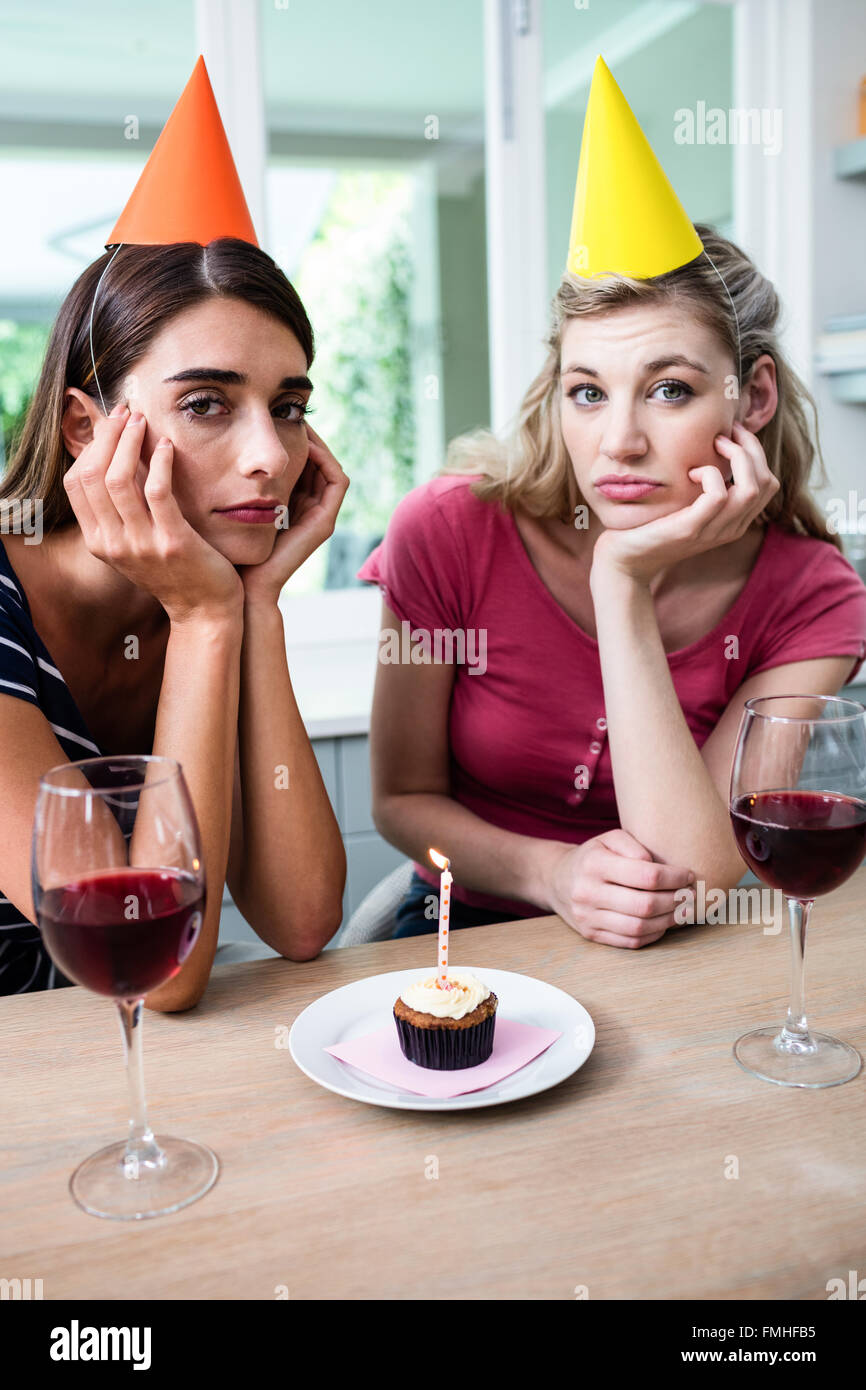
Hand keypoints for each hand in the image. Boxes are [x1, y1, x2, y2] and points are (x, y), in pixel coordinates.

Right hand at [63, 403, 243, 623]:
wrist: (205, 610)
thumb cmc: (175, 570)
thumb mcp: (136, 541)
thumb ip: (122, 508)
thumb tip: (117, 454)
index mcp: (98, 541)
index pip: (75, 482)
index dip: (91, 447)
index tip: (110, 424)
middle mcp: (113, 544)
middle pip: (92, 475)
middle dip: (108, 436)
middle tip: (127, 413)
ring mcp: (140, 545)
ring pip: (118, 479)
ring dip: (130, 442)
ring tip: (144, 422)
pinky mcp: (172, 542)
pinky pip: (157, 491)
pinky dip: (160, 462)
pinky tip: (168, 446)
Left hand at [238, 424, 349, 603]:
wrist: (241, 586)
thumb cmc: (225, 549)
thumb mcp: (223, 503)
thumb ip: (223, 479)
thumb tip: (209, 442)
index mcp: (288, 503)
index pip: (298, 460)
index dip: (288, 435)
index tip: (269, 414)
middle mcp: (308, 509)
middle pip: (315, 460)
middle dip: (303, 433)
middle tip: (286, 409)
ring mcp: (320, 516)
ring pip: (328, 465)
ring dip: (316, 440)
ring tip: (296, 419)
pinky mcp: (324, 523)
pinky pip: (337, 480)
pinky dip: (325, 458)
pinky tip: (303, 442)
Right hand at [543, 829, 694, 948]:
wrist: (556, 879)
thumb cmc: (593, 856)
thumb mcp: (609, 839)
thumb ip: (635, 846)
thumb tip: (660, 867)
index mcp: (594, 863)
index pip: (646, 875)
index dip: (674, 877)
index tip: (688, 875)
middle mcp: (588, 892)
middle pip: (645, 905)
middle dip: (675, 901)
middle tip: (690, 895)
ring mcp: (587, 917)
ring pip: (638, 927)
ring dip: (668, 920)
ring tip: (682, 910)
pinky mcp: (590, 934)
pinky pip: (629, 941)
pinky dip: (652, 934)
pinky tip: (663, 923)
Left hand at [590, 420, 780, 588]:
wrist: (625, 559)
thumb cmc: (653, 525)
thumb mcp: (688, 505)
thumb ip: (706, 487)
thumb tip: (713, 448)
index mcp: (735, 521)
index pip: (768, 483)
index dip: (757, 453)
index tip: (733, 434)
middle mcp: (731, 528)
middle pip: (766, 482)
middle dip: (751, 448)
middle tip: (724, 434)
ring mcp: (713, 531)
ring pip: (750, 488)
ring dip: (736, 456)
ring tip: (714, 445)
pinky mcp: (690, 529)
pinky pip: (717, 496)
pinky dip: (709, 474)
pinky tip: (691, 472)